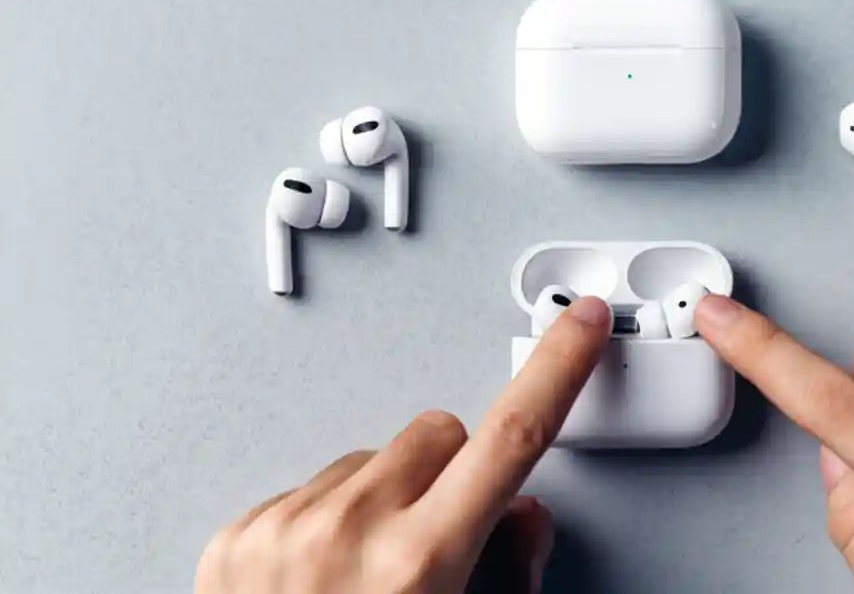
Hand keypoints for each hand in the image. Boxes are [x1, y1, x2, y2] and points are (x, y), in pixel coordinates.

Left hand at [195, 297, 612, 593]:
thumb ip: (511, 572)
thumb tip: (522, 510)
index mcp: (420, 563)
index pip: (512, 436)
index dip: (556, 369)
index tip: (579, 323)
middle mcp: (349, 531)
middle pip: (440, 434)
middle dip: (457, 472)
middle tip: (446, 538)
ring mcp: (285, 529)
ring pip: (373, 459)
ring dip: (389, 498)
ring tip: (373, 575)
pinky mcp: (237, 536)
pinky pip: (310, 487)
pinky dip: (329, 520)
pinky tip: (326, 580)